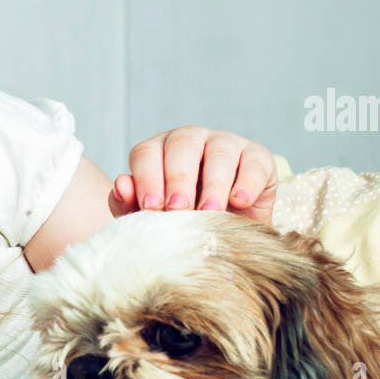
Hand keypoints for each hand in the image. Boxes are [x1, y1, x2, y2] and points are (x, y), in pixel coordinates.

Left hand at [109, 125, 277, 223]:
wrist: (227, 238)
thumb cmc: (182, 223)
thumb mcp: (155, 218)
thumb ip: (132, 203)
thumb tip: (121, 184)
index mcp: (160, 151)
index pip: (146, 153)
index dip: (146, 178)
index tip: (150, 207)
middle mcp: (191, 140)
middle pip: (182, 144)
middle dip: (178, 179)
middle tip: (177, 209)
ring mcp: (227, 144)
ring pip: (219, 152)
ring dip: (213, 184)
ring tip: (209, 212)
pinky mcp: (258, 157)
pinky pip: (253, 162)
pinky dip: (247, 182)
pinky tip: (239, 202)